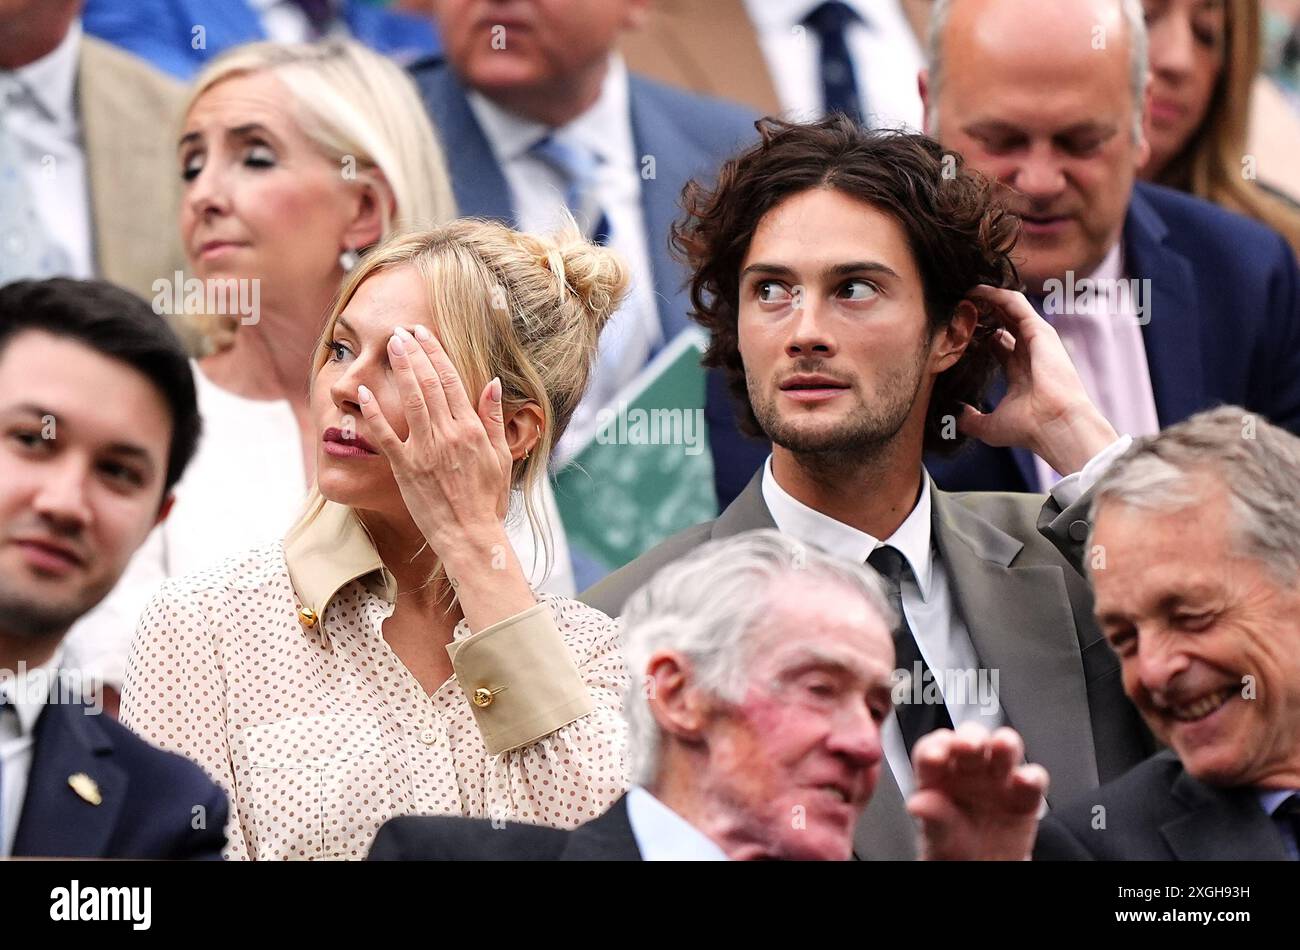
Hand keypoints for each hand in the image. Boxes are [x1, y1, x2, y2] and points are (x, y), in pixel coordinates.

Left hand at [356, 326, 535, 630]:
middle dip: (415, 352)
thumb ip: (494, 418)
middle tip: (402, 330)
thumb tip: (492, 383)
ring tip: (391, 344)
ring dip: (401, 369)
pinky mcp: (406, 468)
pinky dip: (373, 412)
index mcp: (472, 430)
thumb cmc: (487, 500)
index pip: (453, 380)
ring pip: (412, 400)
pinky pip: (386, 435)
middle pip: (430, 383)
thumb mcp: (501, 456)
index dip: (436, 353)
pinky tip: (362, 393)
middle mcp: (449, 434)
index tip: (424, 333)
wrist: (470, 535)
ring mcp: (426, 450)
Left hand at [907, 722, 1047, 860]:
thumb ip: (932, 817)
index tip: (934, 756)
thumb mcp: (939, 837)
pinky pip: (1033, 778)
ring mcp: (997, 780)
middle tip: (968, 745)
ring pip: (1004, 748)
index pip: (932, 750)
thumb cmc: (954, 849)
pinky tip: (1024, 780)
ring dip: (1004, 743)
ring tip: (1002, 746)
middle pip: (970, 740)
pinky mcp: (1024, 796)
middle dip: (970, 737)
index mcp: (938, 776)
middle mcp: (968, 771)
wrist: (983, 869)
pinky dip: (1032, 776)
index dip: (934, 747)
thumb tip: (918, 804)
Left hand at [957, 285, 1117, 474]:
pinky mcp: (1039, 330)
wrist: (1055, 425)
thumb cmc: (1029, 429)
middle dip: (981, 313)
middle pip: (1003, 323)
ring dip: (986, 299)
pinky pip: (1015, 303)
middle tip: (955, 306)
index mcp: (1020, 373)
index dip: (977, 336)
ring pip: (1009, 308)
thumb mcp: (991, 426)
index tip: (955, 330)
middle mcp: (1029, 353)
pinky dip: (995, 294)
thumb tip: (955, 417)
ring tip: (962, 292)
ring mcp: (1036, 340)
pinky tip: (974, 291)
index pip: (997, 345)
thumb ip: (971, 420)